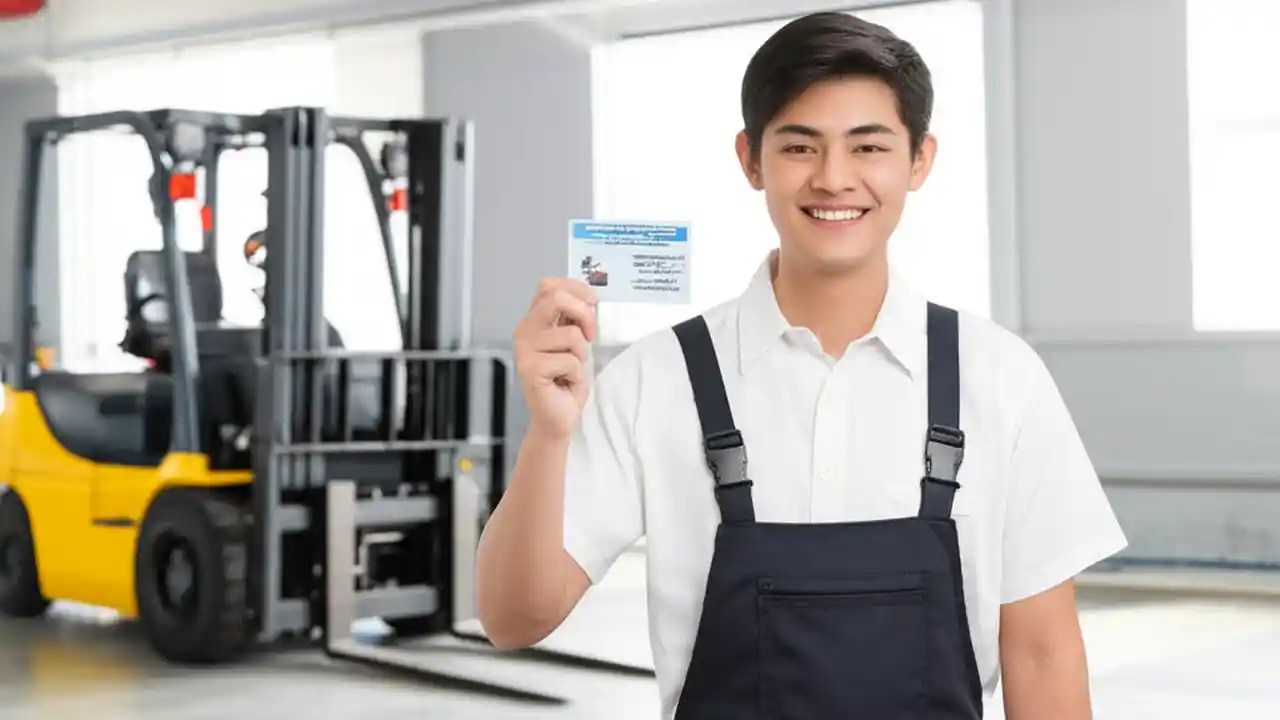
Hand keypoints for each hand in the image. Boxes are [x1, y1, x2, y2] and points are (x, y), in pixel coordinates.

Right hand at [513, 277, 597, 440]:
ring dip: (581, 354)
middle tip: (590, 335)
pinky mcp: (531, 370)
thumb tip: (588, 300)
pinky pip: (569, 361)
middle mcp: (524, 331)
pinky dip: (576, 374)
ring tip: (570, 369)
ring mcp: (525, 350)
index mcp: (534, 320)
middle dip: (584, 314)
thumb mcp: (573, 341)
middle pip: (556, 298)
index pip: (549, 286)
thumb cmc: (566, 379)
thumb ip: (573, 318)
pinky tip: (564, 383)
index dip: (576, 289)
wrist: (558, 416)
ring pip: (571, 334)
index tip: (591, 304)